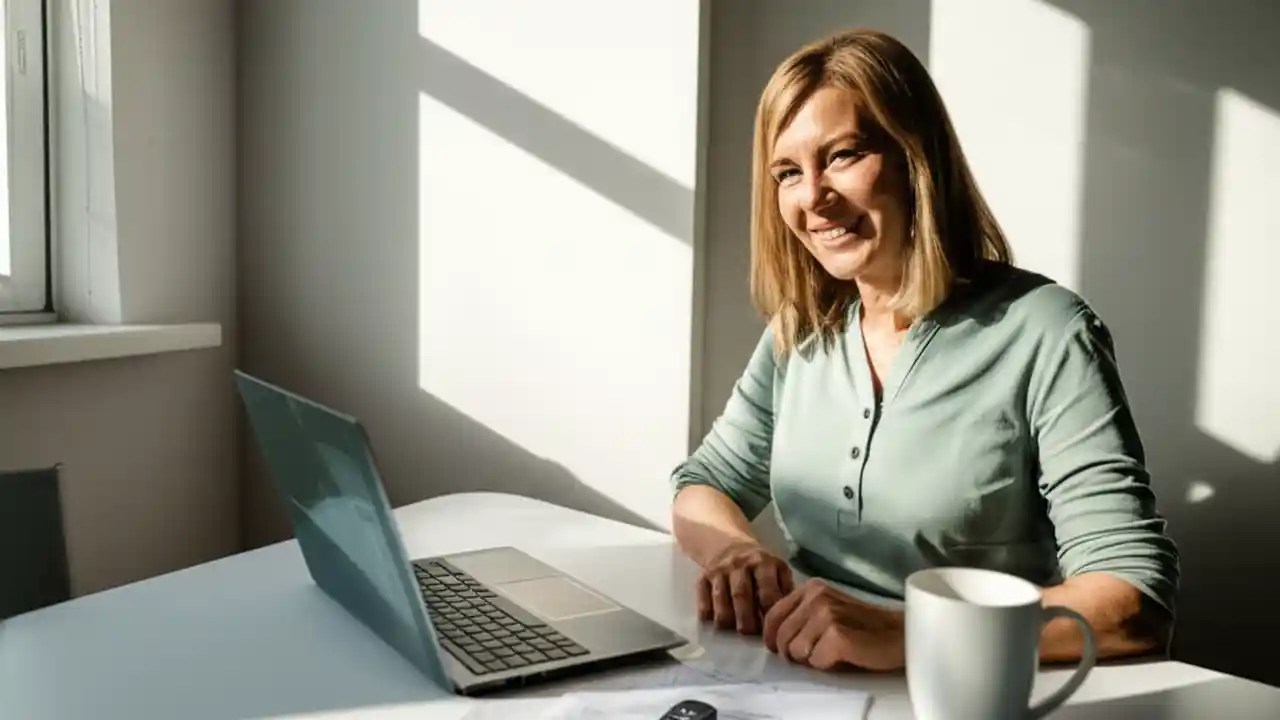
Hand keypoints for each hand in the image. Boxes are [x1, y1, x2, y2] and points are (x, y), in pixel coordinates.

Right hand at [696, 541, 793, 634]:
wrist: (729, 546)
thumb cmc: (759, 565)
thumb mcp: (778, 569)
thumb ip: (785, 588)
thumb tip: (789, 613)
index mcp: (762, 562)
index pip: (766, 591)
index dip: (769, 612)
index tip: (771, 627)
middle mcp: (739, 564)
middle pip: (741, 596)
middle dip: (747, 621)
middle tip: (750, 634)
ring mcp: (719, 570)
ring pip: (720, 599)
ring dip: (727, 620)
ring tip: (734, 630)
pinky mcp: (703, 577)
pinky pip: (703, 599)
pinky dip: (708, 614)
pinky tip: (716, 621)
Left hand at [762, 579, 904, 670]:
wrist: (900, 633)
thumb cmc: (863, 626)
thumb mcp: (827, 609)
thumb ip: (801, 615)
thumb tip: (773, 636)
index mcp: (811, 588)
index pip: (772, 615)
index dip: (771, 637)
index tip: (779, 649)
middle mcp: (816, 597)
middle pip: (780, 636)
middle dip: (792, 652)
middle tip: (815, 654)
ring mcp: (826, 614)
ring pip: (795, 651)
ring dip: (811, 658)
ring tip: (832, 651)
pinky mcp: (837, 635)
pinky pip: (814, 661)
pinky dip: (826, 664)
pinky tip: (843, 655)